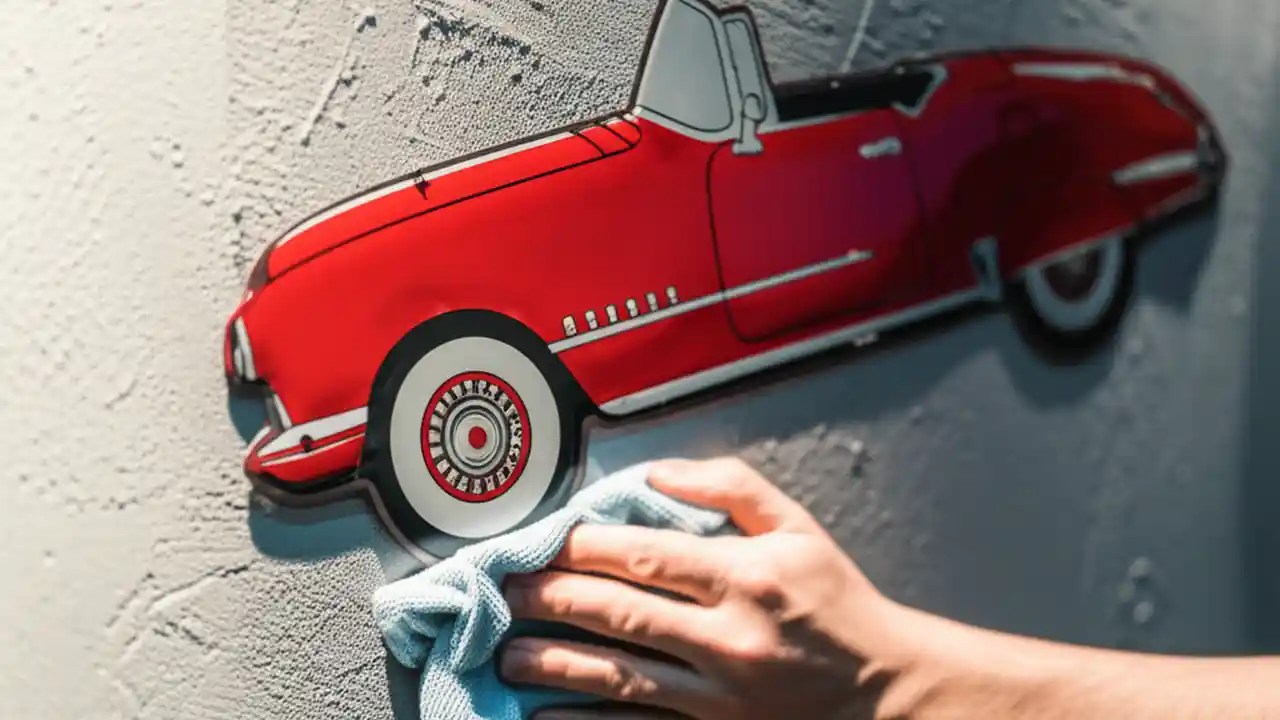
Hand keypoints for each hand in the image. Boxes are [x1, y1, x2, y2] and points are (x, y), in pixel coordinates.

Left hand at [499, 458, 912, 719]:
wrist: (884, 691)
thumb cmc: (836, 604)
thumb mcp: (799, 528)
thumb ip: (730, 489)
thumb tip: (657, 473)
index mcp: (746, 577)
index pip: (647, 556)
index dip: (585, 547)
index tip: (544, 540)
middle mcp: (729, 637)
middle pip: (621, 613)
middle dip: (553, 598)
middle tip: (505, 589)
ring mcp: (720, 695)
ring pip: (619, 674)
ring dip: (554, 662)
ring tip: (505, 651)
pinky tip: (544, 714)